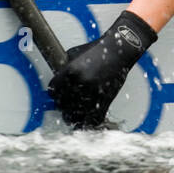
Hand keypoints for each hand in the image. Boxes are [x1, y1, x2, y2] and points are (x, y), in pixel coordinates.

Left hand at [48, 10, 156, 128]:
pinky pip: (93, 119)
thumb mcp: (74, 54)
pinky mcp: (106, 100)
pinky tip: (83, 122)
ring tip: (71, 115)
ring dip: (72, 116)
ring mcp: (94, 93)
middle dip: (62, 105)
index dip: (54, 93)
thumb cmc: (97, 49)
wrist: (120, 49)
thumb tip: (56, 80)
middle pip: (62, 104)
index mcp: (71, 71)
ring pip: (75, 115)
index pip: (53, 91)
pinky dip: (87, 123)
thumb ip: (64, 68)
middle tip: (64, 105)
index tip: (57, 94)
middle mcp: (81, 83)